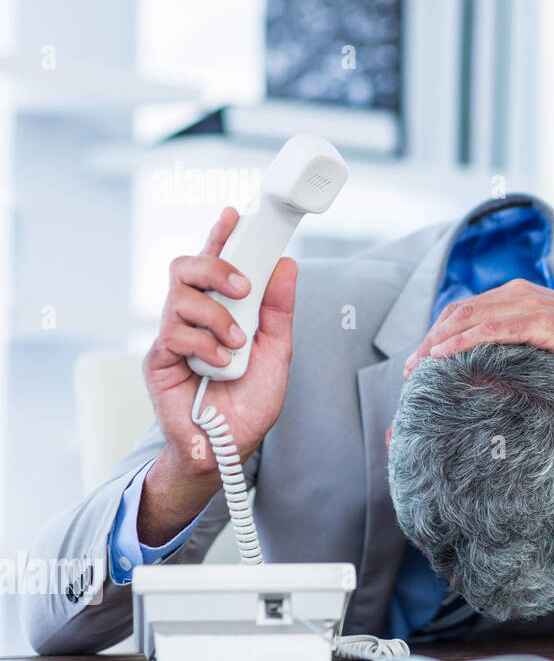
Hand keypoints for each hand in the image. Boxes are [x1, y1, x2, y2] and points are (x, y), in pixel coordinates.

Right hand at [138, 207, 297, 542]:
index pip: (216, 262)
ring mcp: (173, 336)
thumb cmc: (249, 400)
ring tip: (236, 344)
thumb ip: (279, 310)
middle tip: (243, 288)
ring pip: (179, 297)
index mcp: (221, 309)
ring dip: (216, 317)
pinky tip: (220, 365)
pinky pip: (175, 334)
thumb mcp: (276, 352)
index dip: (221, 235)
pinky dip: (204, 346)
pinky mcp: (159, 360)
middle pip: (186, 267)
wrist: (230, 446)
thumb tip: (287, 265)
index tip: (235, 214)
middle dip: (216, 267)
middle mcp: (193, 317)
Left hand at [403, 279, 553, 444]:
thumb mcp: (547, 347)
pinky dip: (461, 342)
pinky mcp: (541, 322)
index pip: (465, 310)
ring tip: (417, 367)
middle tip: (409, 369)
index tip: (420, 360)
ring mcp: (530, 306)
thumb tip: (492, 373)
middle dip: (429, 339)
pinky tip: (442, 357)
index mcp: (519, 295)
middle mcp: (520, 294)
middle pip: (458, 312)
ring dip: (436, 343)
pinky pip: (490, 330)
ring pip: (468, 319)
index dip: (437, 333)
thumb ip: (519, 348)